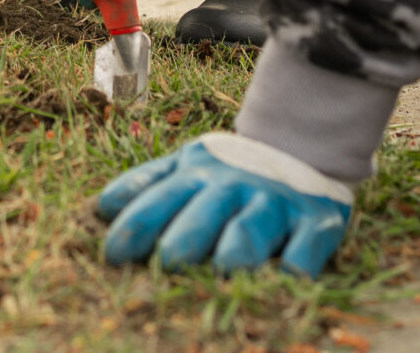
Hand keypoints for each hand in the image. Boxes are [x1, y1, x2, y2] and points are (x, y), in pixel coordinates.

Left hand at [99, 132, 353, 274]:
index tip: (113, 254)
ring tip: (223, 269)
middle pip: (201, 216)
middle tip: (167, 263)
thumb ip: (148, 184)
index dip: (134, 226)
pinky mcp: (316, 222)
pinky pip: (306, 246)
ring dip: (236, 250)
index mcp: (194, 175)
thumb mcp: (188, 166)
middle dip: (183, 239)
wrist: (300, 143)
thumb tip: (103, 207)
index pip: (155, 200)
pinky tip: (287, 276)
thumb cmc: (229, 172)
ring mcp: (274, 204)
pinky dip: (297, 263)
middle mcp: (231, 188)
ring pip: (250, 229)